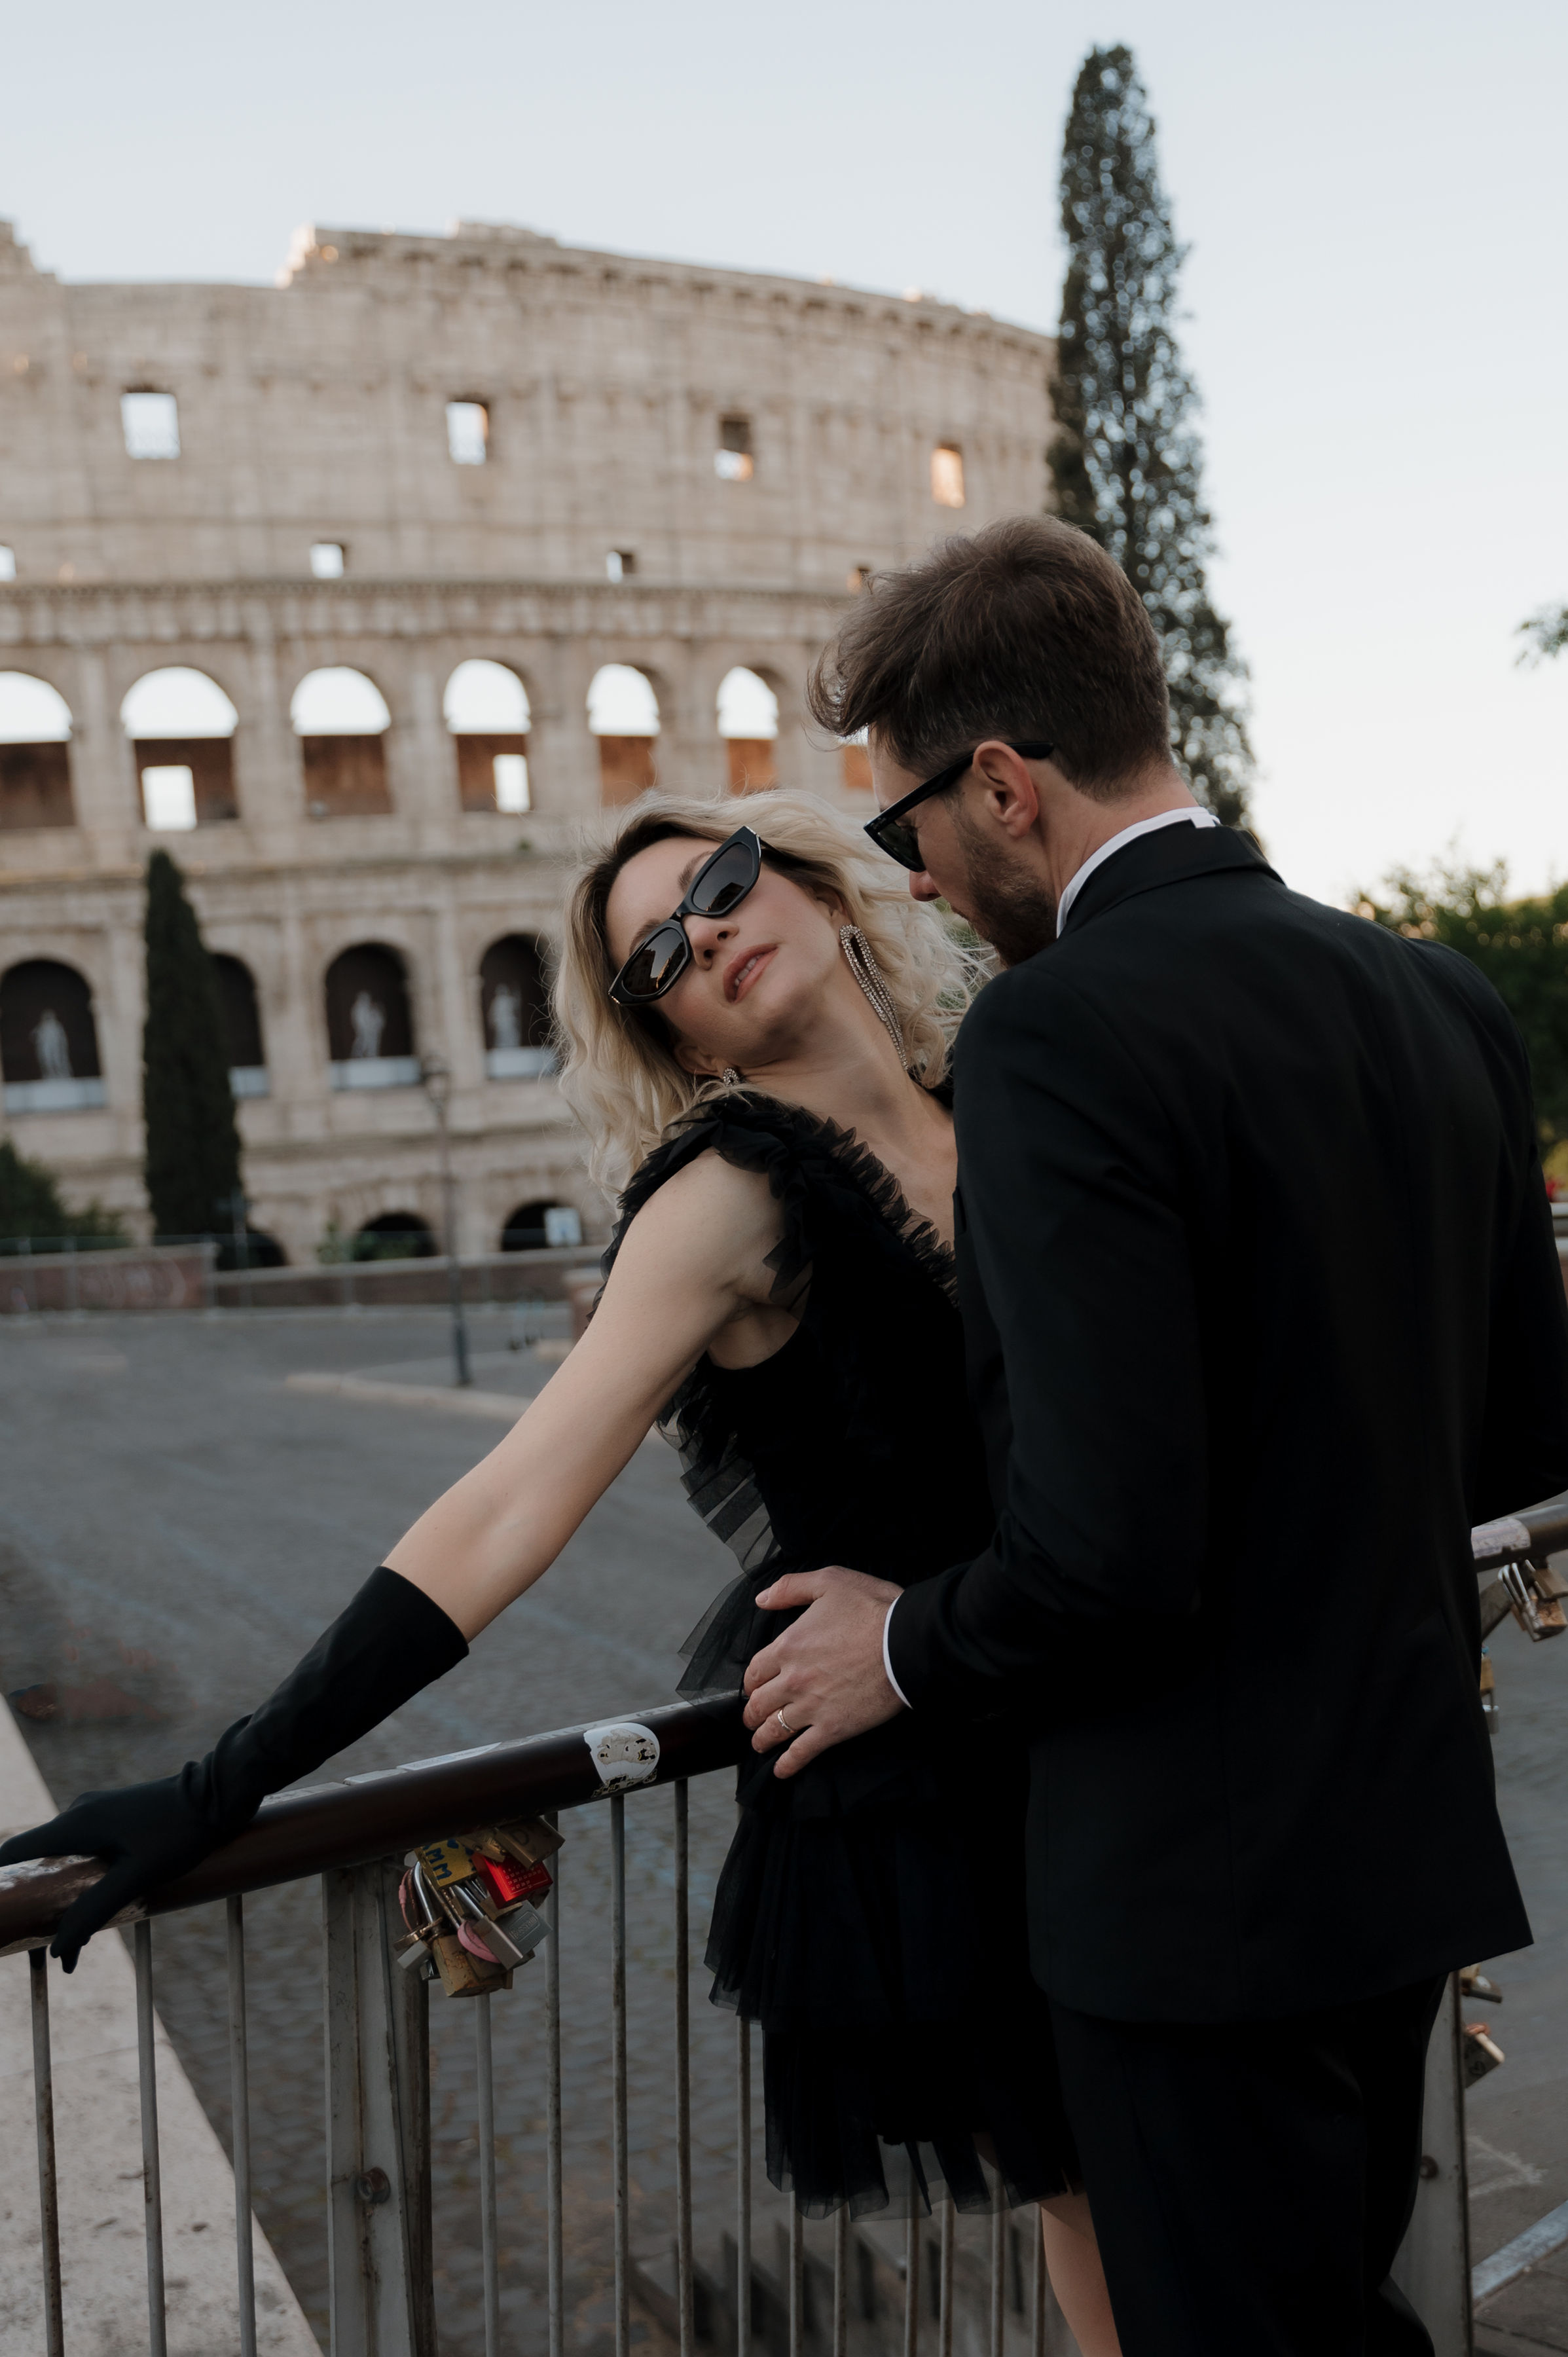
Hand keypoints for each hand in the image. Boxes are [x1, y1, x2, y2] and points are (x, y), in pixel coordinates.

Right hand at [0, 1774, 218, 1970]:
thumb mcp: (137, 1877)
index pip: (14, 1852)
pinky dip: (77, 1879)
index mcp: (75, 1823)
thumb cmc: (180, 1834)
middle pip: (36, 1858)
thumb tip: (58, 1950)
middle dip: (32, 1898)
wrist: (219, 1795)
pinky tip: (91, 1908)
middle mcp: (78, 1813)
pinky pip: (83, 1850)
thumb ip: (95, 1910)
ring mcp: (97, 1813)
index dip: (2, 1883)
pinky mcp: (115, 1817)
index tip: (6, 1918)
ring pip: (62, 1856)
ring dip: (58, 1893)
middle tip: (35, 1938)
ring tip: (64, 1937)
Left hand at [741, 1566, 904, 1776]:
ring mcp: (812, 1707)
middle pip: (759, 1704)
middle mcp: (793, 1680)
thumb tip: (762, 1599)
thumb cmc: (873, 1608)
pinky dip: (788, 1764)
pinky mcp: (834, 1728)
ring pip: (774, 1730)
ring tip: (760, 1744)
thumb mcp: (829, 1581)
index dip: (750, 1682)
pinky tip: (781, 1771)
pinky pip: (802, 1752)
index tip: (752, 1688)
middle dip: (752, 1713)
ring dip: (762, 1739)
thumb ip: (791, 1587)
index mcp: (788, 1646)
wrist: (906, 1641)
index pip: (755, 1671)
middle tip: (752, 1719)